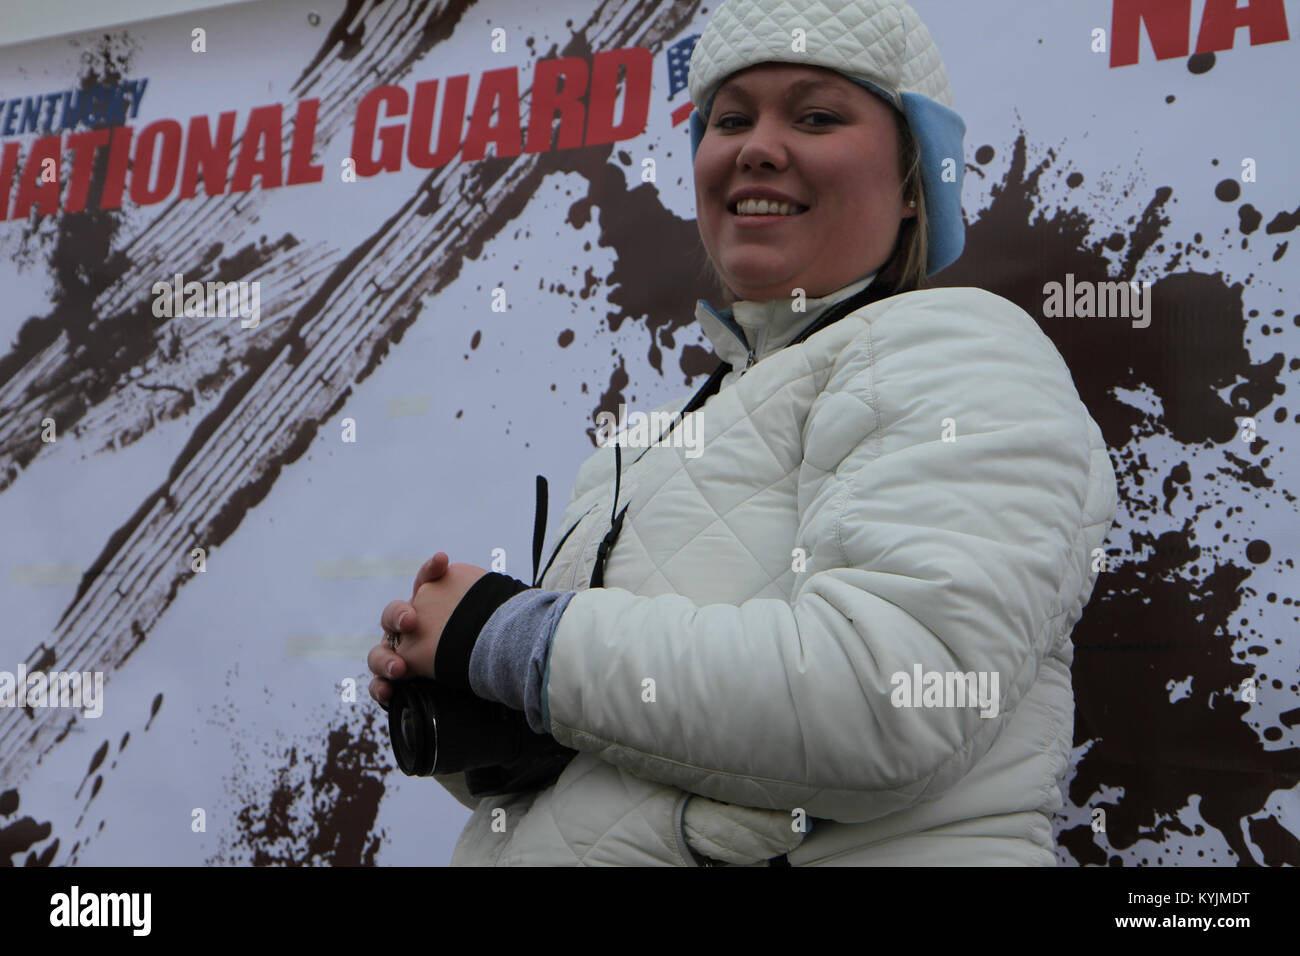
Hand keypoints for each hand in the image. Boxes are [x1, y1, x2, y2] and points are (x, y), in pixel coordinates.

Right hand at [368, 553, 489, 705]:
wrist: (503, 666)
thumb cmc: (494, 641)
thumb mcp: (482, 614)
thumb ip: (468, 596)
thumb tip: (448, 566)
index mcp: (434, 602)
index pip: (427, 578)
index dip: (432, 570)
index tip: (442, 561)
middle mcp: (414, 626)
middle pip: (393, 616)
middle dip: (398, 616)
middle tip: (410, 621)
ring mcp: (404, 653)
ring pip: (379, 654)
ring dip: (385, 661)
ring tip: (399, 669)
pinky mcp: (402, 679)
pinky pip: (381, 684)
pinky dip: (381, 687)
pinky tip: (388, 692)